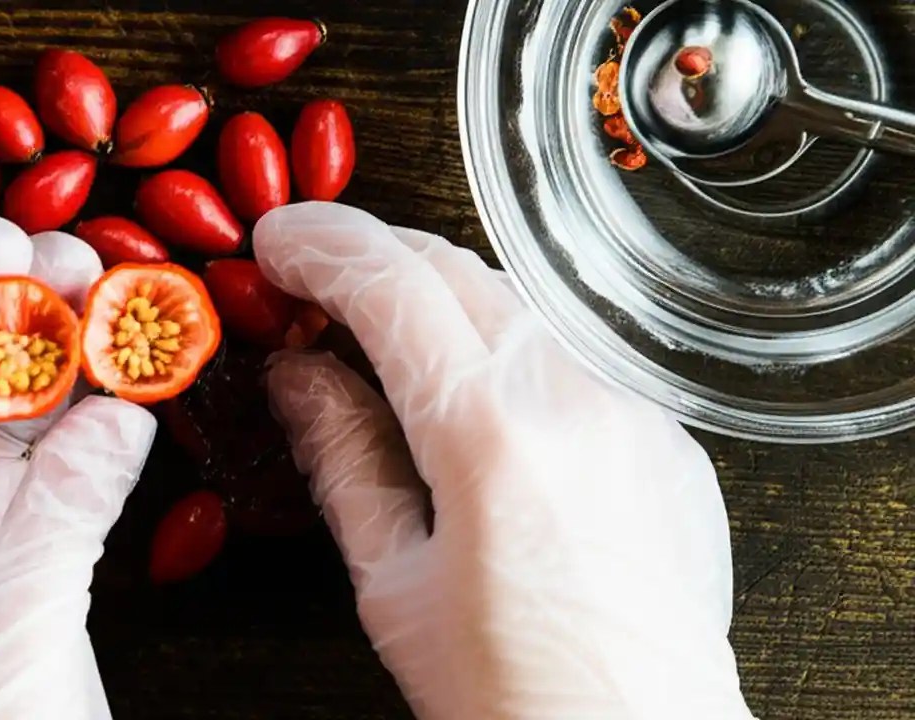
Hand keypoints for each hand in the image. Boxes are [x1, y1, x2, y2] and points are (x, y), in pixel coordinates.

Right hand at [255, 203, 754, 719]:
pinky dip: (499, 352)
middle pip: (456, 268)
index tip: (278, 244)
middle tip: (309, 286)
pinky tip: (464, 401)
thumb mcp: (393, 584)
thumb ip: (343, 460)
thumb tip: (299, 378)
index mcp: (491, 437)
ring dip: (435, 299)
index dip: (322, 246)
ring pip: (514, 306)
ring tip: (376, 344)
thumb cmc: (514, 698)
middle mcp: (575, 401)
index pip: (392, 285)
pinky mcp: (663, 436)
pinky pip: (566, 359)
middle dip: (372, 255)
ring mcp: (632, 412)